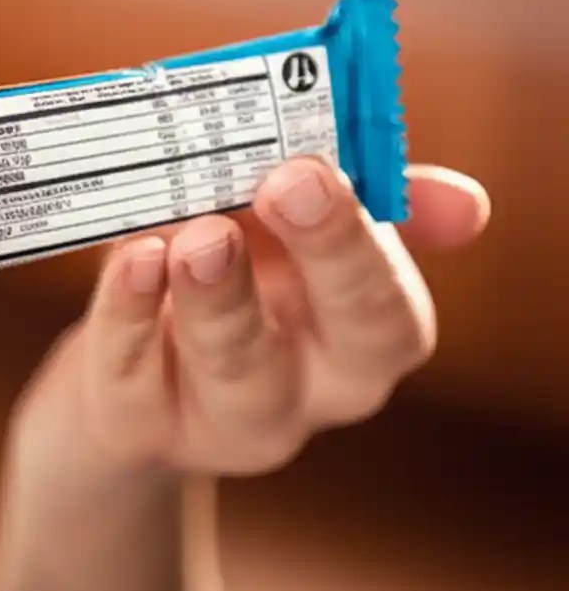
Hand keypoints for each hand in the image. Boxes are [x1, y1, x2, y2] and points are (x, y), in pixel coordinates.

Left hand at [0, 160, 489, 590]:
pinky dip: (130, 310)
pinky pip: (133, 369)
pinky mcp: (139, 421)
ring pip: (235, 367)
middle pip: (344, 341)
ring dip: (219, 294)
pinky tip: (130, 258)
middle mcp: (309, 389)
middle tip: (282, 186)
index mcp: (361, 338)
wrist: (124, 367)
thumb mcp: (284, 234)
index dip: (360, 242)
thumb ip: (356, 197)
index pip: (392, 306)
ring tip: (195, 234)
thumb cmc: (230, 276)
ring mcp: (222, 416)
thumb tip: (464, 205)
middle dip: (324, 258)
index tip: (318, 168)